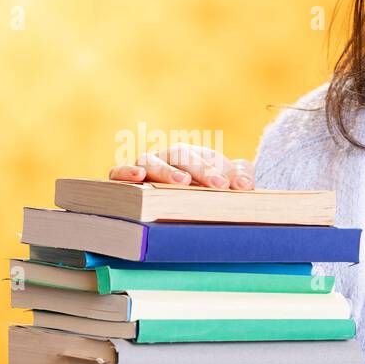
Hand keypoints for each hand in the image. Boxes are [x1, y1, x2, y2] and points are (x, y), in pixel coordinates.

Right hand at [110, 143, 253, 189]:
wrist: (178, 208)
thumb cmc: (202, 196)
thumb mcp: (224, 186)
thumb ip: (239, 178)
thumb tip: (246, 183)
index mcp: (191, 157)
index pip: (205, 156)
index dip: (219, 168)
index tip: (234, 185)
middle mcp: (165, 159)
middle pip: (180, 155)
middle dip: (200, 169)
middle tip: (218, 185)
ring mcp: (144, 169)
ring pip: (150, 160)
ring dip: (166, 170)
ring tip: (183, 182)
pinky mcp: (123, 183)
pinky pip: (117, 173)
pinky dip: (124, 172)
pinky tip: (138, 177)